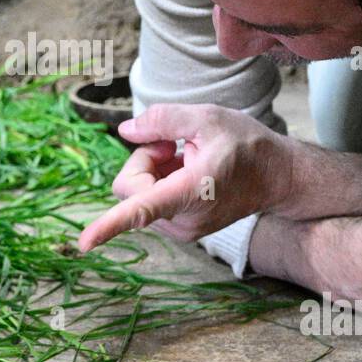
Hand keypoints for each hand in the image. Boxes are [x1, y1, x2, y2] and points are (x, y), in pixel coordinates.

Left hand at [77, 104, 288, 251]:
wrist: (277, 176)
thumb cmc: (246, 144)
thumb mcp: (207, 117)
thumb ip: (161, 120)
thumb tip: (124, 132)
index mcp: (192, 192)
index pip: (143, 209)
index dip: (109, 225)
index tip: (84, 244)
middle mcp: (184, 220)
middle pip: (129, 187)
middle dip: (143, 160)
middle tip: (175, 144)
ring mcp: (182, 230)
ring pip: (137, 194)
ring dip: (155, 170)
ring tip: (190, 159)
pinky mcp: (181, 231)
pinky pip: (149, 202)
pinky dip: (161, 181)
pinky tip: (189, 171)